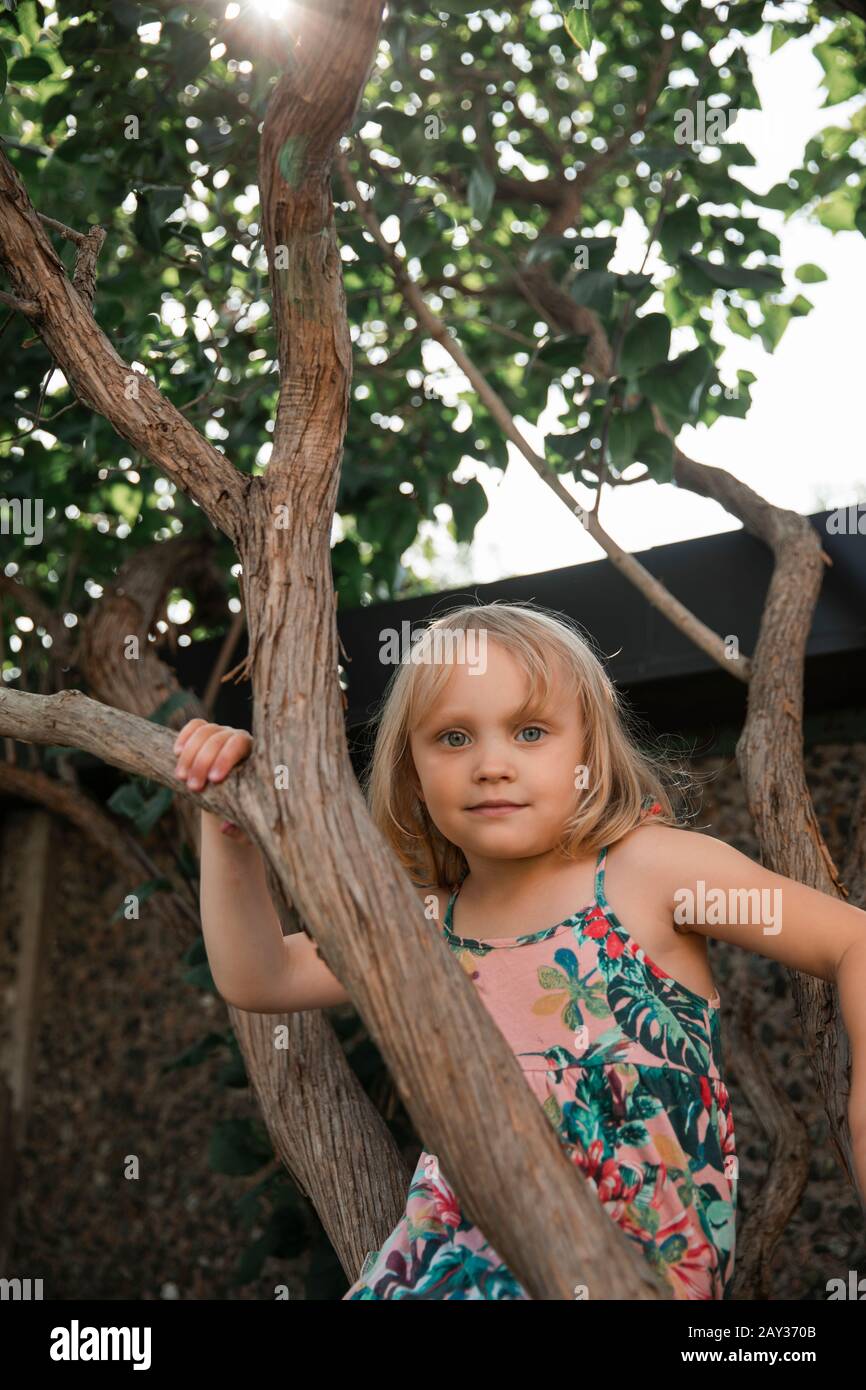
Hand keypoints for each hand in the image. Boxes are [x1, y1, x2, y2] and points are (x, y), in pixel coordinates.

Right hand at [173, 718, 252, 841]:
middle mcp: (241, 739)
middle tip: (193, 787)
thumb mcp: (247, 823)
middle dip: (202, 762)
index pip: (240, 744)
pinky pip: (196, 725)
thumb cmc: (246, 810)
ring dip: (190, 754)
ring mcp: (224, 734)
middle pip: (219, 738)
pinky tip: (176, 753)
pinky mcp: (209, 733)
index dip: (225, 758)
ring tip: (181, 777)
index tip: (214, 780)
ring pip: (205, 732)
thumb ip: (241, 828)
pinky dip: (185, 735)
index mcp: (256, 755)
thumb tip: (226, 827)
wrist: (236, 796)